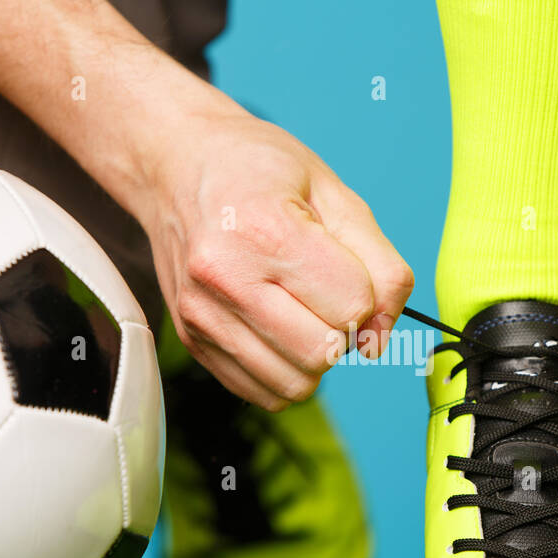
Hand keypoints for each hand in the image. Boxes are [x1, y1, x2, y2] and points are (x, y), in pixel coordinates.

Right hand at [134, 103, 413, 410]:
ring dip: (314, 357)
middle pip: (324, 353)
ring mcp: (202, 314)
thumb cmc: (259, 171)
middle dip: (342, 330)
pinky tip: (277, 329)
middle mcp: (225, 277)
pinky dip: (285, 372)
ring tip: (300, 310)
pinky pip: (263, 394)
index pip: (354, 305)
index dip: (367, 292)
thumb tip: (380, 337)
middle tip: (325, 293)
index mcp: (266, 229)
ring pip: (295, 385)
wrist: (175, 163)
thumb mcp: (337, 196)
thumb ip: (381, 267)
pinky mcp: (192, 340)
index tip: (346, 268)